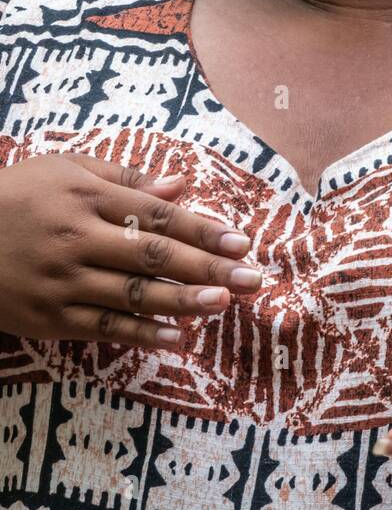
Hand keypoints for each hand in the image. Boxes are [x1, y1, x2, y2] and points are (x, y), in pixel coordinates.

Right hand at [0, 153, 260, 346]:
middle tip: (251, 279)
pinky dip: (142, 334)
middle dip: (206, 268)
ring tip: (223, 305)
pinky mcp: (47, 317)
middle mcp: (76, 238)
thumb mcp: (65, 170)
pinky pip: (103, 328)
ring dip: (181, 302)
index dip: (200, 231)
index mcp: (85, 196)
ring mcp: (61, 281)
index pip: (154, 215)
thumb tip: (181, 185)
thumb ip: (125, 178)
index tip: (240, 243)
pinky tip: (178, 338)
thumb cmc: (17, 195)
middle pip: (151, 255)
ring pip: (131, 295)